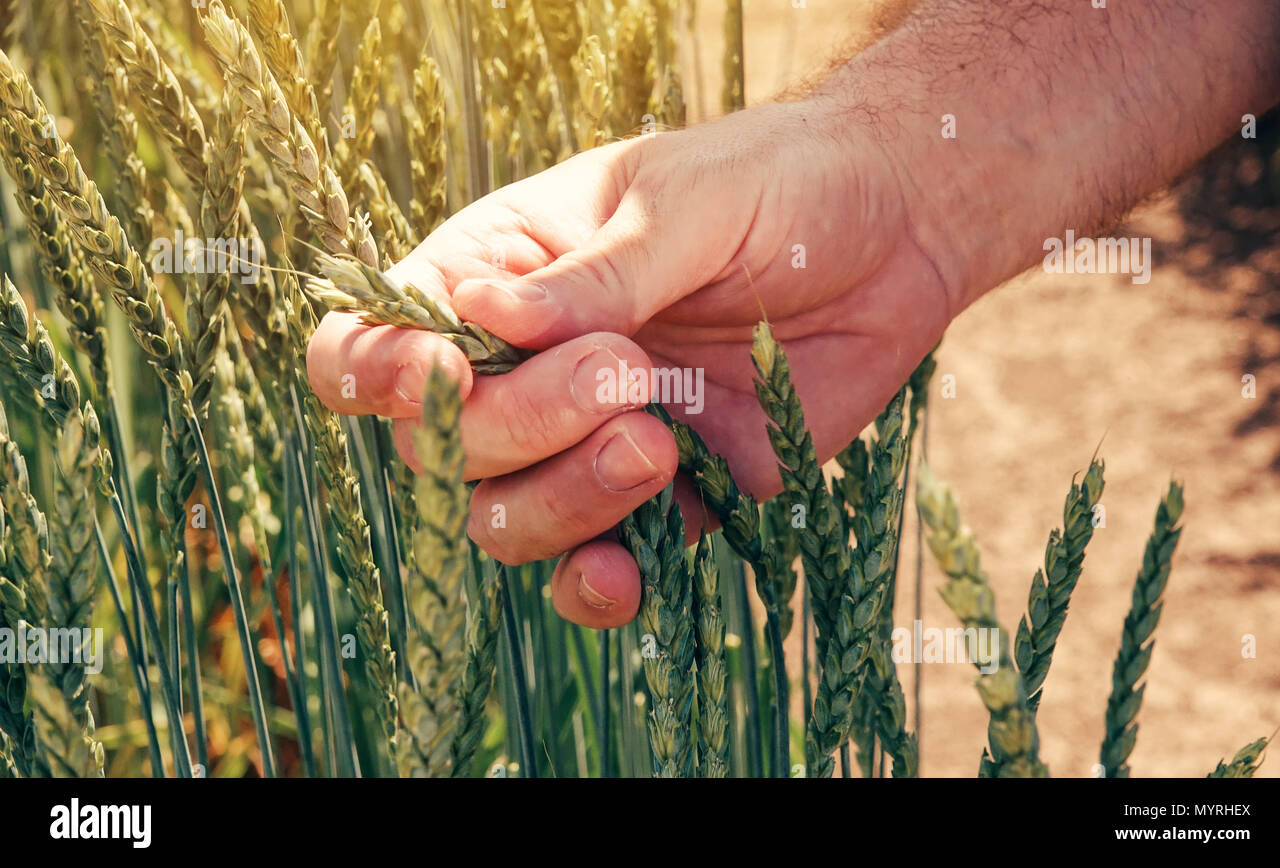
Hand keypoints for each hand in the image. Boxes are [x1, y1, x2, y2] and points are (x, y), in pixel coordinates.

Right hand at [307, 99, 951, 628]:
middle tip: (626, 374)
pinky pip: (601, 567)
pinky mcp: (666, 497)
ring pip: (507, 522)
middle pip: (443, 449)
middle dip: (517, 428)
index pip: (372, 344)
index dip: (381, 375)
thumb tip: (478, 317)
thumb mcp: (683, 204)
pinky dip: (599, 586)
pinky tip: (628, 577)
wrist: (895, 233)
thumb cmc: (777, 183)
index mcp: (496, 277)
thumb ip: (592, 277)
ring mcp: (587, 441)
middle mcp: (525, 369)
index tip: (449, 372)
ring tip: (658, 440)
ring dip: (562, 502)